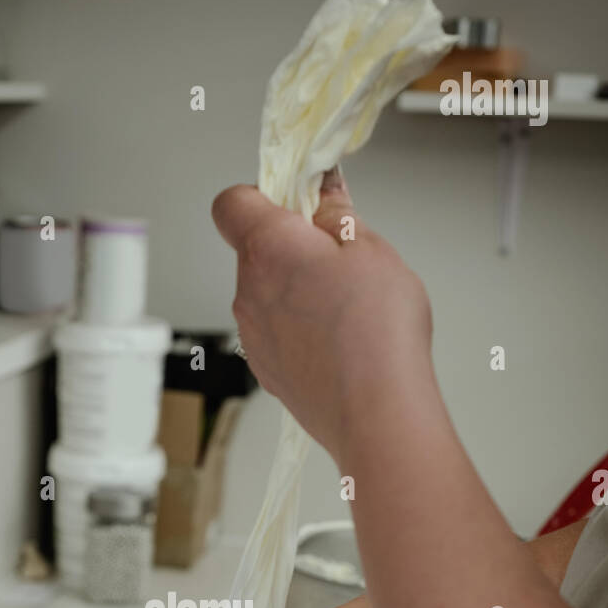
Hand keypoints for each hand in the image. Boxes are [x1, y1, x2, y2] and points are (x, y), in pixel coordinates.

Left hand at [213, 171, 432, 457]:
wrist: (375, 413)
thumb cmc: (375, 333)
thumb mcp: (371, 249)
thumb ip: (338, 214)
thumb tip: (323, 194)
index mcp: (268, 249)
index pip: (232, 202)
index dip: (263, 195)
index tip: (300, 200)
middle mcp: (248, 293)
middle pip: (255, 251)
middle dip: (291, 245)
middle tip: (339, 255)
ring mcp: (254, 336)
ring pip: (266, 295)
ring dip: (297, 289)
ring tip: (346, 305)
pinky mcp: (267, 370)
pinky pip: (276, 332)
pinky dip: (299, 328)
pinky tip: (338, 340)